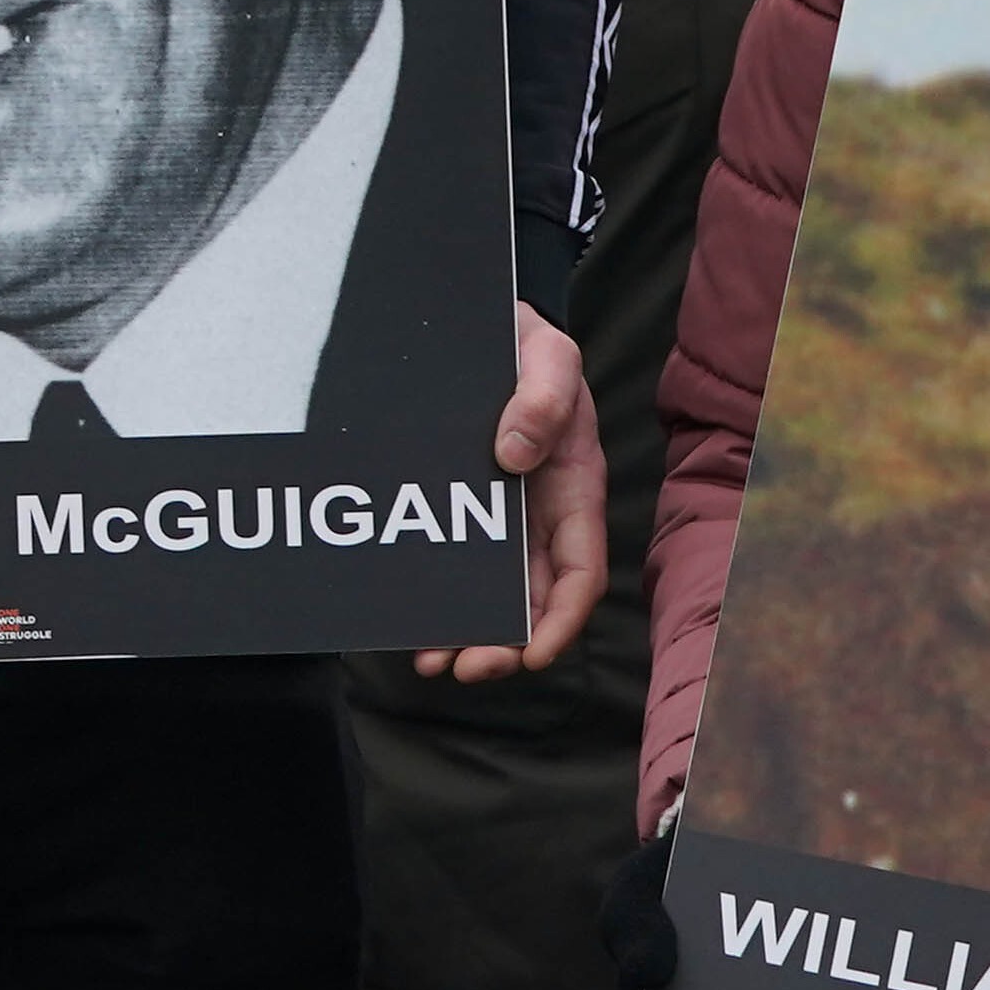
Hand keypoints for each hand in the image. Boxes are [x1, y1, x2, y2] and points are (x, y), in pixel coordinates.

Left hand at [411, 303, 601, 681]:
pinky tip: (409, 616)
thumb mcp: (550, 356)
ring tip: (430, 661)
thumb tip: (512, 456)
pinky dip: (437, 591)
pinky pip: (453, 556)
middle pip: (533, 598)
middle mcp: (540, 512)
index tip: (532, 654)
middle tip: (465, 668)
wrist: (482, 321)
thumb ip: (544, 399)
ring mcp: (501, 512)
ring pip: (492, 590)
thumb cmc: (527, 341)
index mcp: (575, 488)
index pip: (580, 572)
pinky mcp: (461, 502)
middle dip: (506, 642)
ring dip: (467, 630)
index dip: (560, 621)